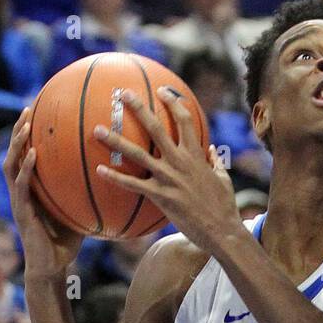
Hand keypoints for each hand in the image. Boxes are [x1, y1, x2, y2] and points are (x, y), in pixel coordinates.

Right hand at [6, 109, 83, 279]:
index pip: (28, 154)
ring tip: (26, 125)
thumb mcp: (79, 211)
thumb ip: (89, 194)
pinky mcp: (21, 211)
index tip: (40, 111)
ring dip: (17, 144)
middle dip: (19, 130)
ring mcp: (19, 200)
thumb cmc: (66, 242)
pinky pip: (22, 186)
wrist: (52, 267)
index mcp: (33, 188)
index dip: (31, 134)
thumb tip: (117, 177)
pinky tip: (34, 155)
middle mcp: (22, 190)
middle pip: (15, 153)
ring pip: (11, 165)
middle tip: (29, 108)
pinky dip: (26, 168)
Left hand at [93, 87, 241, 253]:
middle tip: (123, 94)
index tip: (162, 91)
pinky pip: (133, 184)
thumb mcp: (223, 179)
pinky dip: (115, 177)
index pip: (185, 120)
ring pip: (137, 154)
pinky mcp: (161, 197)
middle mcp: (181, 161)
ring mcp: (169, 178)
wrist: (221, 230)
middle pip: (156, 128)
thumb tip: (212, 149)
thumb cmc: (224, 206)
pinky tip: (99, 170)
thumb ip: (216, 161)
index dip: (173, 103)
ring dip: (116, 140)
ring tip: (97, 129)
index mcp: (196, 155)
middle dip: (139, 108)